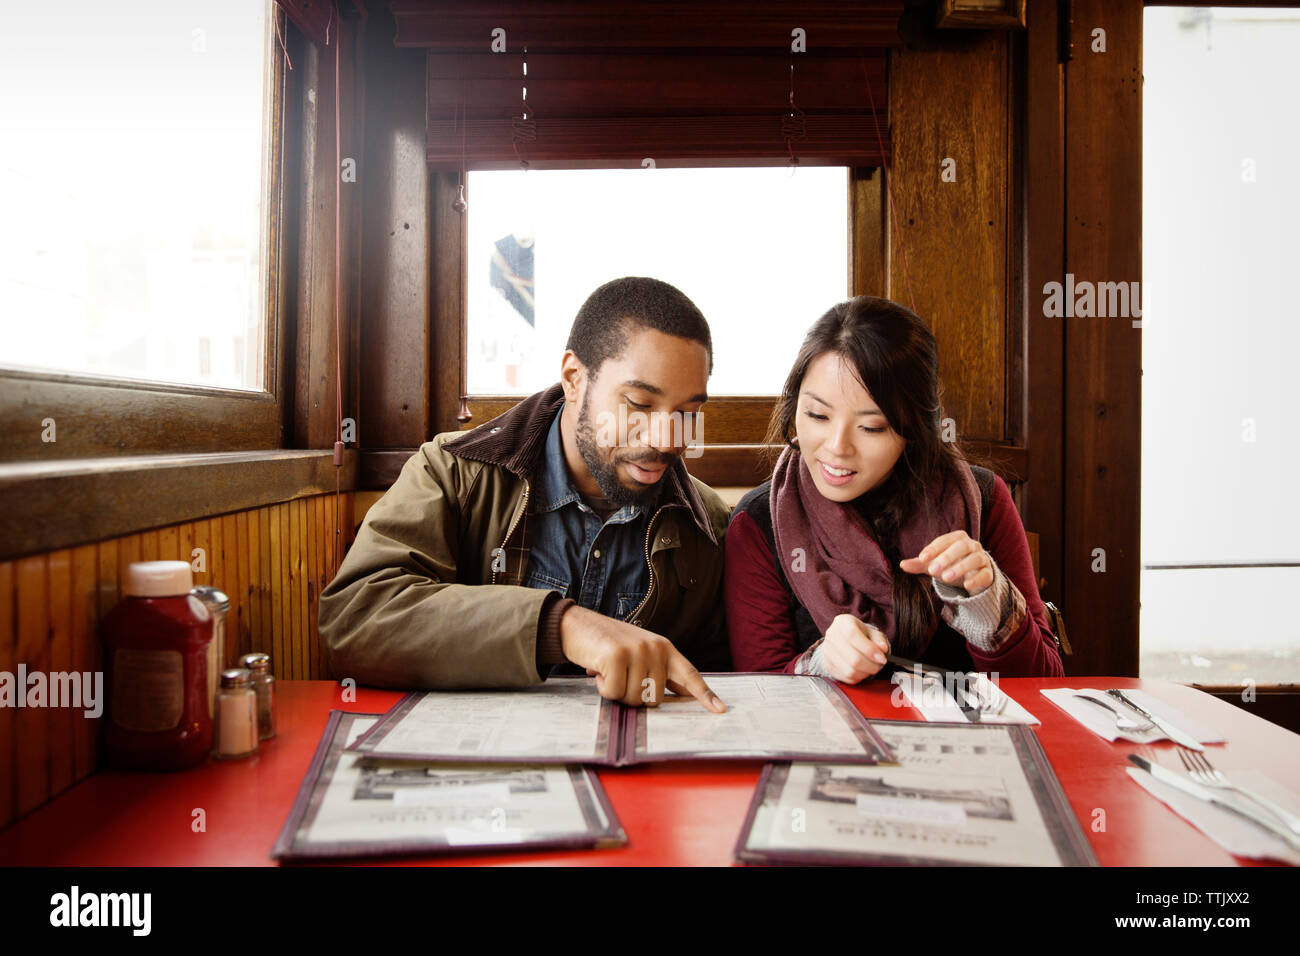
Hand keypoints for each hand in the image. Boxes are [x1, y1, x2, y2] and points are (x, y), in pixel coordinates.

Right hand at [559, 605, 725, 711]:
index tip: (720, 710)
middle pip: (655, 698)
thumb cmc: (608, 645)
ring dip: (617, 692)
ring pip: (634, 698)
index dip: (704, 694)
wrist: (577, 625)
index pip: (689, 675)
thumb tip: (675, 696)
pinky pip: (614, 692)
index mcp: (665, 648)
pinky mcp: (616, 656)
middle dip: (635, 696)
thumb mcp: (639, 653)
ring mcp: (637, 650)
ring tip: (609, 671)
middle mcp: (655, 648)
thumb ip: (657, 671)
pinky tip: (598, 670)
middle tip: (621, 677)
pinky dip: (604, 688)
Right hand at [821, 613, 889, 683]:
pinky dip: (858, 677)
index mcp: (842, 623)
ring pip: (850, 670)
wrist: (844, 639)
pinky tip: (862, 671)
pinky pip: (846, 678)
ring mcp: (827, 652)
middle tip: (880, 664)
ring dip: (865, 673)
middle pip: (853, 657)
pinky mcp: (828, 665)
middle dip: (871, 665)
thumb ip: (879, 640)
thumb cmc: (859, 635)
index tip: (882, 658)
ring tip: (871, 667)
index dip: (869, 649)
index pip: (852, 636)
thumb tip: (882, 649)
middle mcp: (831, 636)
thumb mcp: (871, 632)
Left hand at [899, 530, 992, 595]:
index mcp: (957, 539)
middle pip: (961, 546)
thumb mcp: (934, 564)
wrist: (972, 578)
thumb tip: (902, 565)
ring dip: (960, 568)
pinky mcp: (988, 574)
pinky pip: (984, 574)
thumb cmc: (951, 565)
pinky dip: (976, 579)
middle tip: (932, 570)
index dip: (934, 549)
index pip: (945, 540)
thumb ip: (920, 564)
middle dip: (946, 557)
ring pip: (974, 559)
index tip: (922, 558)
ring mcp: (982, 559)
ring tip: (946, 578)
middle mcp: (972, 546)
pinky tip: (966, 585)